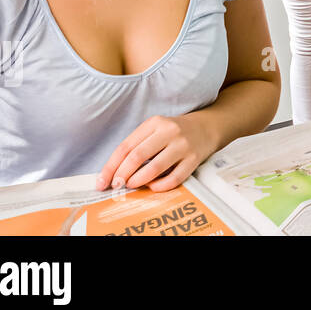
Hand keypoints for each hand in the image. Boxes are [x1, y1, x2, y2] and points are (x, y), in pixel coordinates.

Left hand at [96, 114, 217, 192]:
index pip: (126, 146)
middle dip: (122, 175)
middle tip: (116, 186)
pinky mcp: (194, 159)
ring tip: (133, 185)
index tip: (103, 181)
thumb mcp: (155, 130)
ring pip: (155, 168)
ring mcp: (183, 145)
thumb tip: (114, 173)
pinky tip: (153, 186)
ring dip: (138, 181)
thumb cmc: (174, 133)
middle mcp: (169, 131)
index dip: (111, 166)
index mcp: (154, 123)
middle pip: (137, 156)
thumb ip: (136, 146)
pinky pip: (174, 178)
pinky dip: (160, 186)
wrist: (207, 127)